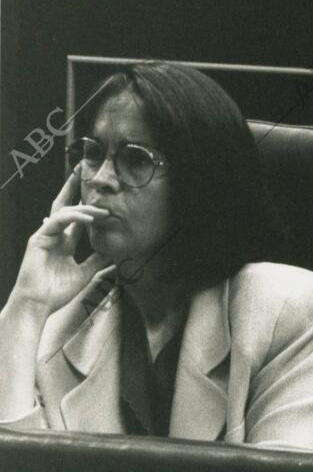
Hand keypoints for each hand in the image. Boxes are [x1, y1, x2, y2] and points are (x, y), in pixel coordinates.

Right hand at [9, 168, 110, 316]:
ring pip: (64, 211)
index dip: (90, 206)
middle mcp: (55, 234)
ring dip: (84, 208)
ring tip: (102, 210)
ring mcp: (45, 234)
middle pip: (65, 204)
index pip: (78, 217)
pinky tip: (88, 217)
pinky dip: (73, 216)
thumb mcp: (85, 273)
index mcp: (65, 242)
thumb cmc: (57, 292)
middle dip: (74, 186)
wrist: (38, 304)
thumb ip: (98, 260)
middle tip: (84, 167)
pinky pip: (57, 220)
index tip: (105, 196)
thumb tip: (115, 252)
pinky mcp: (38, 238)